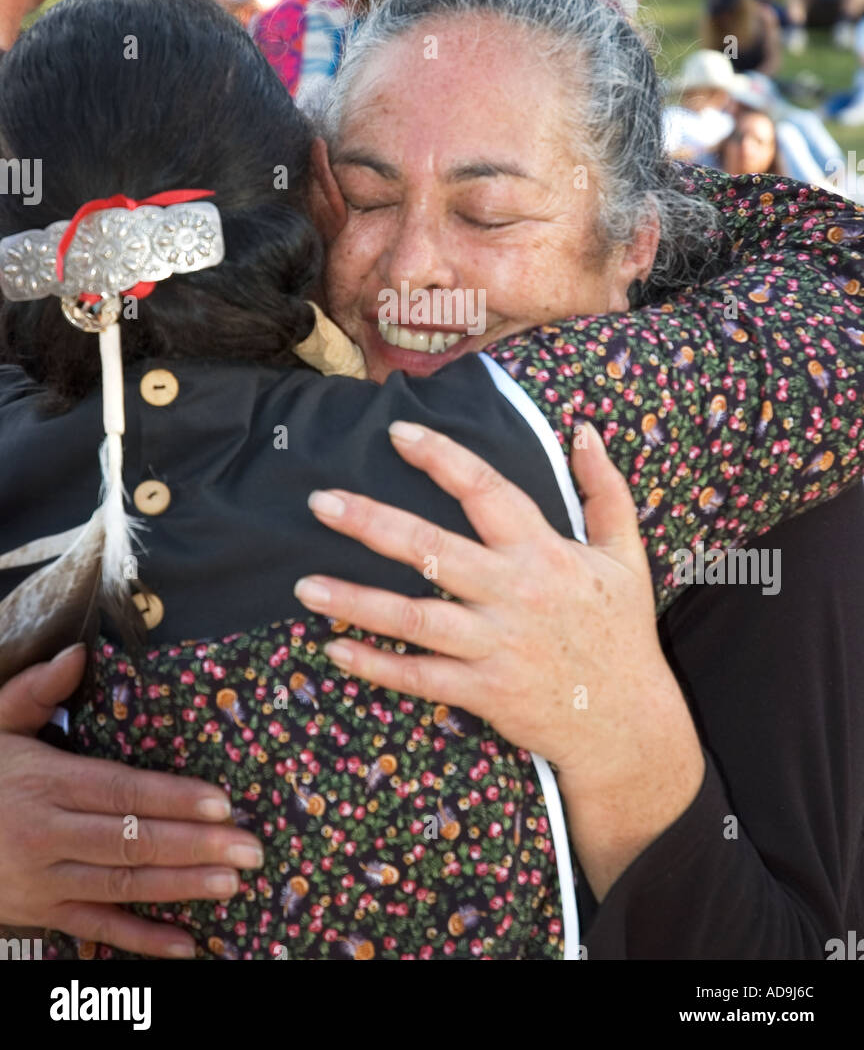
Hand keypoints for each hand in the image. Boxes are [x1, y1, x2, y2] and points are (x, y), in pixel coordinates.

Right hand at [0, 644, 263, 957]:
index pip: (120, 790)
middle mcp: (46, 834)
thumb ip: (34, 689)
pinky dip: (142, 941)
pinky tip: (186, 944)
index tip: (221, 802)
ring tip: (233, 884)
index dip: (172, 798)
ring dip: (181, 888)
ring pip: (122, 886)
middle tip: (252, 849)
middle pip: (131, 841)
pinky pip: (97, 929)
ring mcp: (44, 880)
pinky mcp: (40, 913)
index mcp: (44, 782)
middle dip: (196, 847)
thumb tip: (77, 654)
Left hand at [296, 419, 693, 799]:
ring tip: (304, 585)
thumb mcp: (627, 555)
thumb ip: (606, 490)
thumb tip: (585, 430)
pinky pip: (420, 677)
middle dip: (372, 523)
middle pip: (432, 548)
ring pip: (414, 617)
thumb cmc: (622, 633)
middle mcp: (514, 593)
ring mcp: (495, 645)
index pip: (486, 490)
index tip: (397, 433)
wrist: (630, 724)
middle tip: (319, 502)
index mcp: (544, 551)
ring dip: (356, 600)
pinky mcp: (483, 692)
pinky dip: (376, 665)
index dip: (441, 457)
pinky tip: (334, 649)